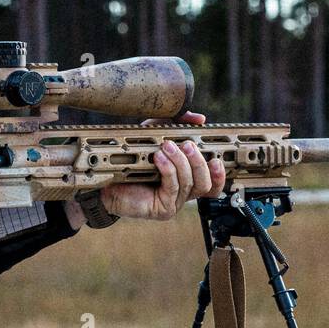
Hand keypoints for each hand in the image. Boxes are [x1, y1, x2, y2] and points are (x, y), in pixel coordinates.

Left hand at [97, 111, 225, 220]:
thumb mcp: (156, 134)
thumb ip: (177, 124)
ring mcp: (174, 203)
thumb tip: (200, 118)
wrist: (107, 180)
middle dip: (199, 162)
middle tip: (188, 145)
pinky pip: (172, 188)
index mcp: (188, 179)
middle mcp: (184, 193)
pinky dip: (168, 170)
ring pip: (190, 184)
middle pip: (206, 183)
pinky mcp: (162, 209)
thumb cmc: (133, 158)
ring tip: (167, 147)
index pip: (214, 183)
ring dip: (181, 162)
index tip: (216, 157)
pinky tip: (159, 159)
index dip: (220, 173)